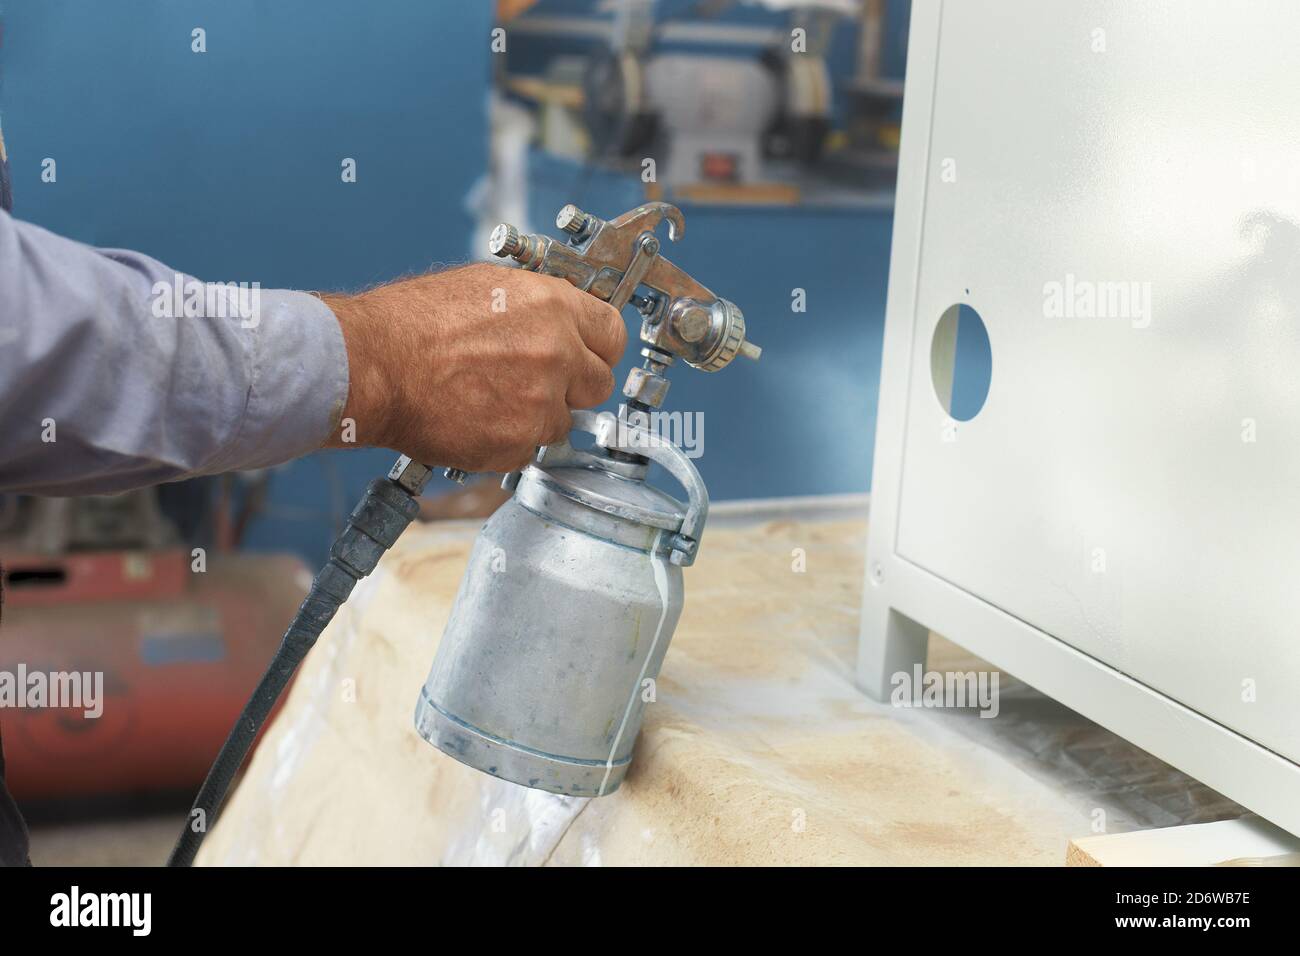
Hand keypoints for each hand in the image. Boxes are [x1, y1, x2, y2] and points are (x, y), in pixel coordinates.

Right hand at [322, 263, 626, 471]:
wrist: (375, 365)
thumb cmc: (413, 323)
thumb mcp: (486, 286)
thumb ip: (537, 306)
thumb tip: (560, 318)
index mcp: (554, 308)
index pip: (613, 333)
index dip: (599, 346)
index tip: (588, 353)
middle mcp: (558, 355)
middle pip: (599, 384)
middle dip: (574, 385)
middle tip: (538, 382)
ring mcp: (541, 404)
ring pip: (564, 421)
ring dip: (538, 416)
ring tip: (491, 399)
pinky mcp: (519, 444)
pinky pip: (532, 448)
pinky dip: (510, 440)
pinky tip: (477, 418)